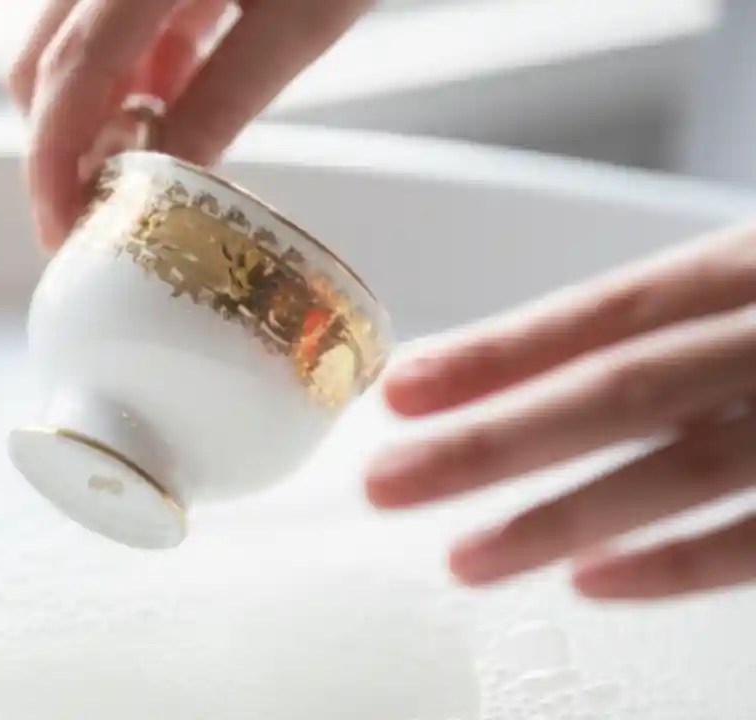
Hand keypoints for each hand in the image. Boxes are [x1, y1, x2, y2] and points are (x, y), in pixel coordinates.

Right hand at [7, 0, 374, 249]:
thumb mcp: (302, 17)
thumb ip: (224, 99)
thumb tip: (168, 187)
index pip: (70, 74)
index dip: (54, 161)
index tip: (61, 229)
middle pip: (47, 61)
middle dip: (65, 145)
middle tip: (97, 213)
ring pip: (74, 43)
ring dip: (101, 113)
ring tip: (145, 167)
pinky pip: (114, 19)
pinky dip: (133, 74)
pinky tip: (168, 107)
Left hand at [366, 225, 755, 599]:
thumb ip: (688, 321)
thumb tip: (547, 372)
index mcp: (751, 266)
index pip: (607, 312)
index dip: (499, 355)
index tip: (399, 389)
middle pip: (619, 391)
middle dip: (491, 440)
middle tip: (384, 482)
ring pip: (681, 469)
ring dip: (559, 517)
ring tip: (461, 560)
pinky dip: (678, 565)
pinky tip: (585, 580)